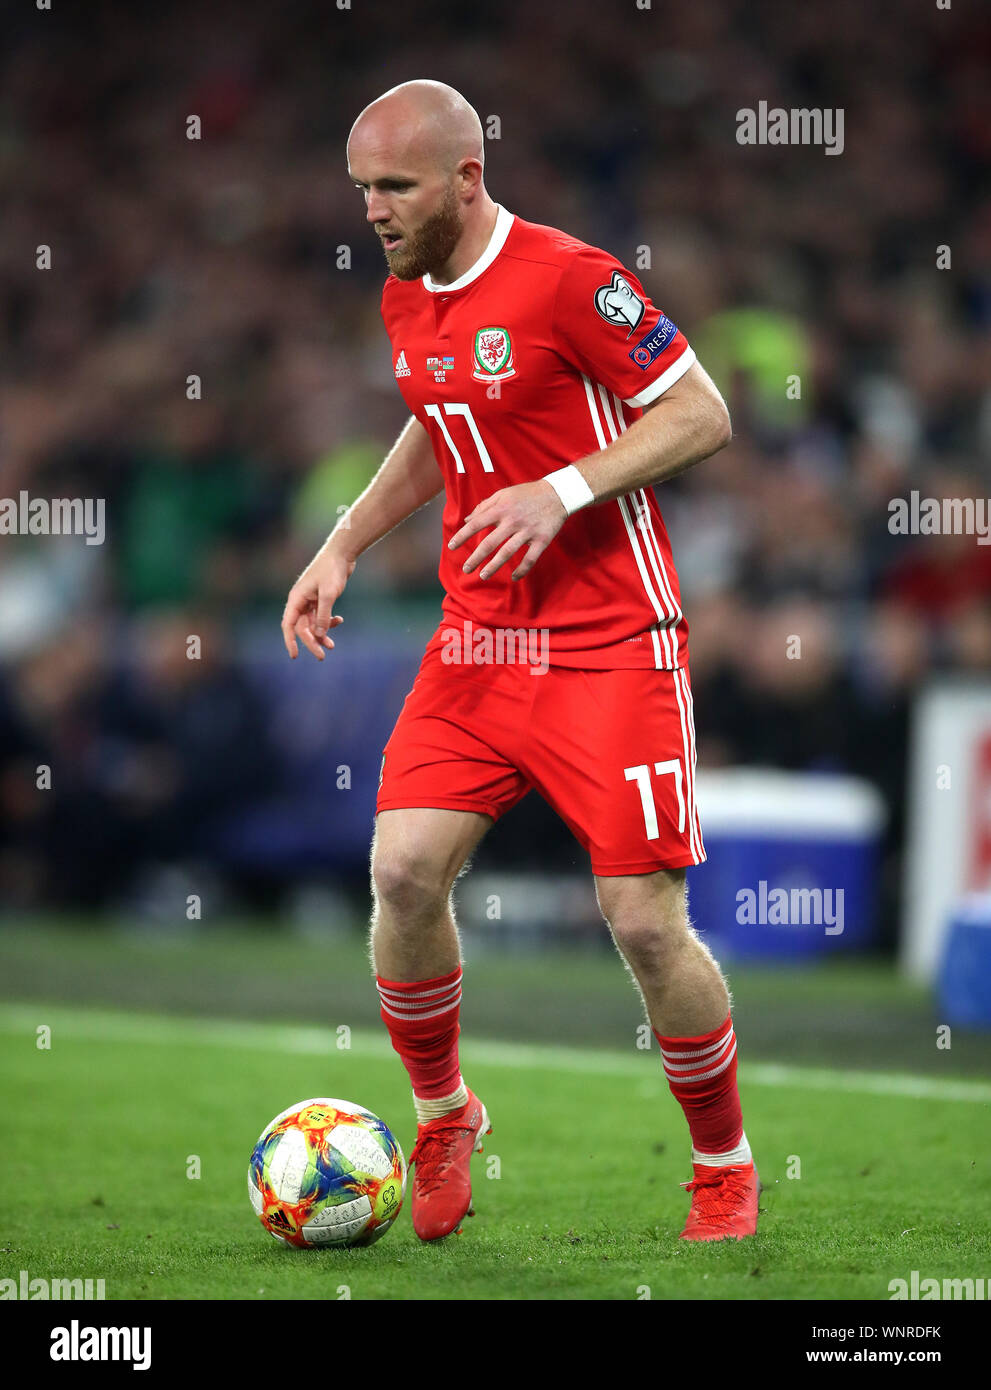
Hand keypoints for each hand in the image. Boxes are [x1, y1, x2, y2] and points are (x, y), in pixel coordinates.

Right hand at [281, 544, 354, 660]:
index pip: (288, 625)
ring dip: (322, 634)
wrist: (342, 553)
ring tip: (332, 646)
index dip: (290, 641)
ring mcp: (310, 600)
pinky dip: (329, 621)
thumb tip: (319, 635)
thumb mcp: (328, 594)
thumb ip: (323, 616)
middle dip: (312, 642)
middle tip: (322, 657)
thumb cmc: (332, 571)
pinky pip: (321, 616)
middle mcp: (300, 601)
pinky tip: (340, 620)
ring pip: (312, 624)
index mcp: (296, 599)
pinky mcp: (321, 599)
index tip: (295, 655)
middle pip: (302, 627)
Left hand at [447, 480, 567, 580]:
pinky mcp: (542, 540)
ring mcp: (528, 531)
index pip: (477, 523)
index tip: (451, 546)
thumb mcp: (504, 494)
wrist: (558, 494)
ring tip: (483, 576)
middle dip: (476, 557)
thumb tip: (467, 520)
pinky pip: (530, 558)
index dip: (463, 536)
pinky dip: (522, 570)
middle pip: (490, 542)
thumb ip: (484, 506)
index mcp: (502, 509)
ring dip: (494, 566)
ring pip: (508, 552)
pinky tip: (514, 577)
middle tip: (466, 569)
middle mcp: (513, 521)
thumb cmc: (527, 494)